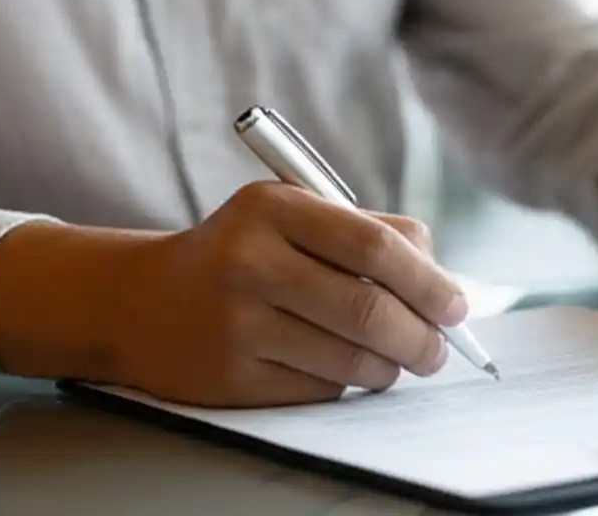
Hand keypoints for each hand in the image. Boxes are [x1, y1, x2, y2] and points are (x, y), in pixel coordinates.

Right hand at [0, 182, 467, 406]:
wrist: (140, 300)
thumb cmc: (243, 253)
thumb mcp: (293, 216)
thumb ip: (367, 234)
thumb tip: (441, 282)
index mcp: (274, 208)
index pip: (377, 246)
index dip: (429, 281)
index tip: (457, 306)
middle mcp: (250, 261)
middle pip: (370, 310)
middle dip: (423, 337)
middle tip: (439, 349)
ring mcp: (237, 322)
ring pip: (351, 359)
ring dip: (392, 366)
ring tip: (401, 360)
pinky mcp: (231, 376)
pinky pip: (320, 390)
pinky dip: (349, 384)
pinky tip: (348, 370)